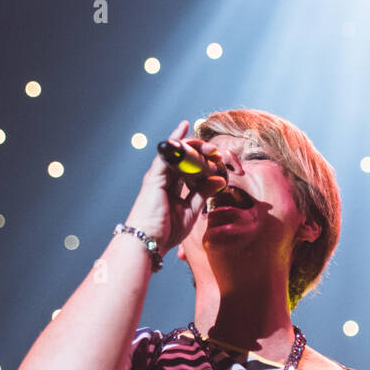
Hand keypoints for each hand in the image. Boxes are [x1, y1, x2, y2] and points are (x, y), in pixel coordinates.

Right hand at [123, 118, 228, 257]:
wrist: (149, 241)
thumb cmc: (167, 231)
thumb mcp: (191, 211)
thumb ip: (203, 194)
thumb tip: (220, 180)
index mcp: (173, 188)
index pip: (190, 168)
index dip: (205, 162)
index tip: (219, 161)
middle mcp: (165, 178)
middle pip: (185, 158)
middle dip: (202, 152)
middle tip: (217, 153)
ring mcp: (159, 175)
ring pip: (178, 153)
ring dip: (195, 147)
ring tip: (211, 148)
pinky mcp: (155, 175)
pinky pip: (167, 153)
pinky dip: (176, 140)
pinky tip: (184, 127)